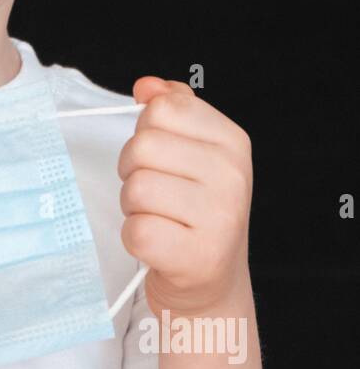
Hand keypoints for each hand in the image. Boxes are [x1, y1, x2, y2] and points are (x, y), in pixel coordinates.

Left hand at [117, 78, 252, 316]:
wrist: (211, 282)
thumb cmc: (193, 212)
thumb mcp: (191, 154)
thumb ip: (171, 111)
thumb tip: (146, 86)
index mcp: (233, 141)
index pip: (161, 109)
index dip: (146, 135)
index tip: (162, 161)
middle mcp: (233, 176)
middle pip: (142, 146)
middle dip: (134, 172)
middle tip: (155, 196)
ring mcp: (220, 218)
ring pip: (135, 188)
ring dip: (133, 208)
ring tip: (159, 219)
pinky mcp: (197, 256)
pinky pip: (135, 230)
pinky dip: (135, 238)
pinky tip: (158, 245)